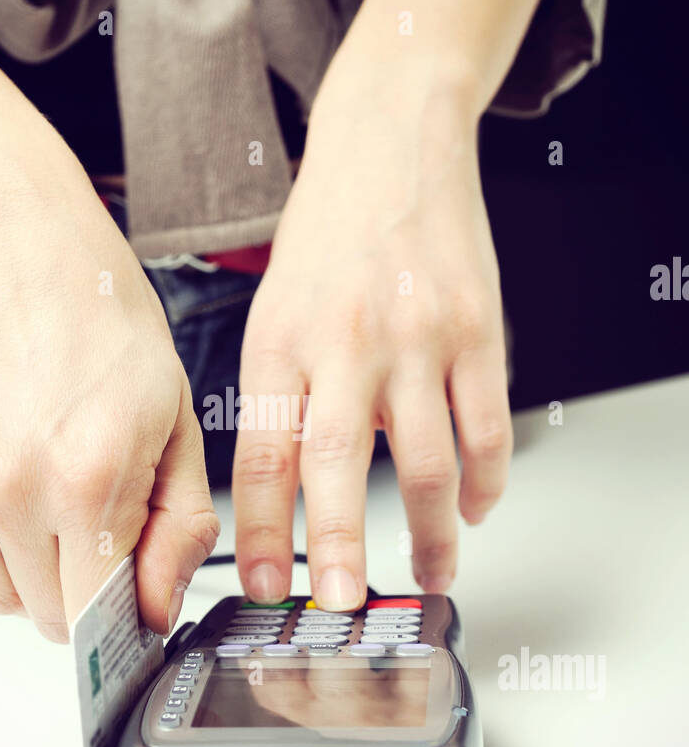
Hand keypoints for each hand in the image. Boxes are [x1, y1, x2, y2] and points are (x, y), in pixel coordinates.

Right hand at [0, 129, 218, 641]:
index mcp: (89, 476)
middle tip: (83, 516)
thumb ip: (176, 527)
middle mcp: (6, 483)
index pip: (92, 618)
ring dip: (16, 565)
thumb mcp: (175, 422)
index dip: (115, 616)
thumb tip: (154, 612)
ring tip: (35, 488)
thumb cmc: (102, 325)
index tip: (121, 600)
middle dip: (71, 585)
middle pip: (39, 614)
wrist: (11, 246)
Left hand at [232, 71, 511, 609]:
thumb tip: (289, 496)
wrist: (390, 142)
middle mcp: (345, 340)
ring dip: (430, 533)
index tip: (265, 584)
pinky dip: (486, 480)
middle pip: (336, 465)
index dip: (261, 531)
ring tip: (427, 573)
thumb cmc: (326, 236)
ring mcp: (416, 335)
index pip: (262, 455)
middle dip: (337, 547)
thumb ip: (281, 396)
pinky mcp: (477, 327)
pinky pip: (485, 426)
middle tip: (341, 605)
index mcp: (280, 341)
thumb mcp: (274, 310)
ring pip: (426, 460)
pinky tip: (476, 509)